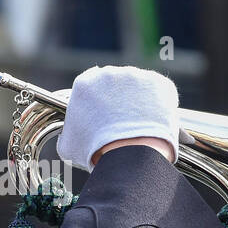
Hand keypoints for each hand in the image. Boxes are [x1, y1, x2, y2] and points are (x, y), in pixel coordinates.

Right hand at [57, 65, 180, 170]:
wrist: (130, 154)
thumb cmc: (97, 151)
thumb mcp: (68, 145)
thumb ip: (68, 132)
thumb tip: (69, 135)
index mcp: (85, 84)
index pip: (91, 83)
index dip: (99, 99)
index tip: (105, 112)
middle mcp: (109, 74)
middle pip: (116, 83)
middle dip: (119, 99)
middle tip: (124, 121)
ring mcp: (136, 76)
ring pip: (138, 86)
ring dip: (139, 100)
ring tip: (141, 124)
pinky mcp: (159, 83)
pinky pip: (159, 90)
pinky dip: (159, 103)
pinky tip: (155, 120)